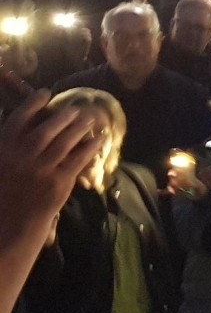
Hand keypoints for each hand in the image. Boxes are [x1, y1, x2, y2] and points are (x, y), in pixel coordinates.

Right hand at [0, 93, 103, 229]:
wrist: (15, 220)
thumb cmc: (10, 188)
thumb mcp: (3, 162)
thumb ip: (14, 143)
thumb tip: (35, 120)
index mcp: (4, 149)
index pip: (18, 119)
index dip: (32, 104)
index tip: (46, 93)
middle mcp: (21, 157)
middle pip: (47, 129)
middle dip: (63, 116)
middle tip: (75, 109)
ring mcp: (41, 170)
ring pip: (65, 142)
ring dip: (80, 128)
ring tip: (89, 119)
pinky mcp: (59, 182)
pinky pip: (78, 159)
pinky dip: (91, 146)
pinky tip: (100, 138)